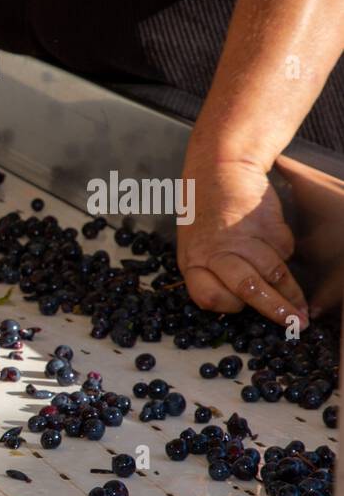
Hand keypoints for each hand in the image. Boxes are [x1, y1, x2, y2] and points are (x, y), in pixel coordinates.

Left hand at [177, 160, 308, 326]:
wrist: (220, 170)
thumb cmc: (205, 213)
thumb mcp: (195, 246)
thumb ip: (212, 273)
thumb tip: (240, 304)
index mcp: (192, 261)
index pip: (208, 296)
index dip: (227, 305)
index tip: (241, 309)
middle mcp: (216, 252)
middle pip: (247, 288)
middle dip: (274, 309)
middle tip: (293, 325)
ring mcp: (245, 238)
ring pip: (274, 273)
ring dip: (292, 294)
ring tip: (303, 312)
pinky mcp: (270, 225)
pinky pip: (284, 251)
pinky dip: (284, 255)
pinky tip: (276, 244)